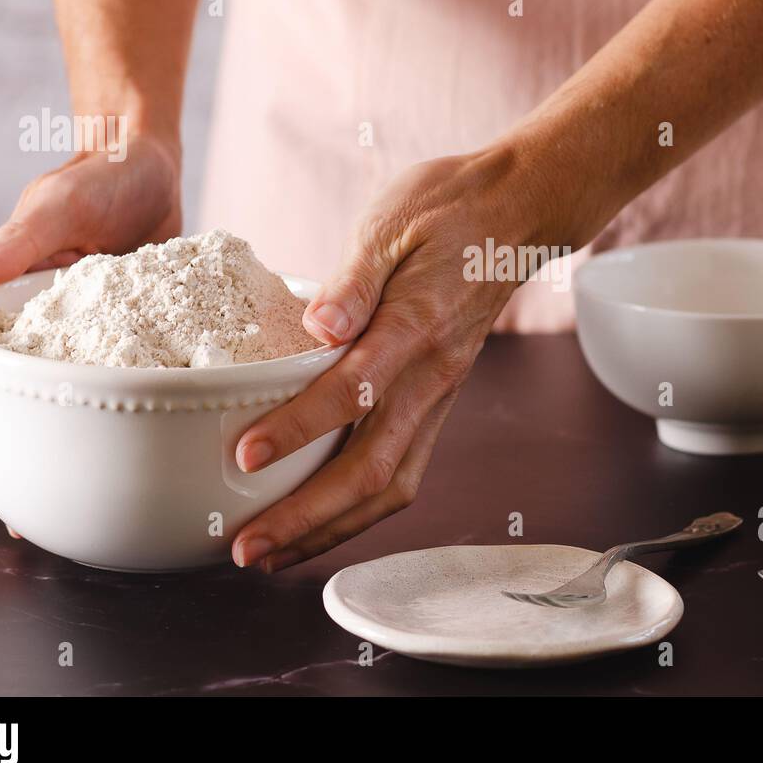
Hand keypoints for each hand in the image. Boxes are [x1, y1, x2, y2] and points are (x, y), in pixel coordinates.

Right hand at [0, 136, 182, 526]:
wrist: (146, 169)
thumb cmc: (95, 179)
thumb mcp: (57, 206)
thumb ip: (16, 239)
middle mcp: (27, 329)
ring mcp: (69, 341)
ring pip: (37, 408)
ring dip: (29, 457)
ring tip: (30, 516)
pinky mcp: (114, 344)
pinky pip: (93, 396)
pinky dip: (86, 433)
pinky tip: (97, 471)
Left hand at [231, 147, 561, 570]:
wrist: (518, 212)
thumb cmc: (449, 209)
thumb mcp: (392, 222)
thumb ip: (355, 280)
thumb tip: (318, 325)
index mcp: (416, 326)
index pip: (353, 391)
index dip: (298, 430)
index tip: (245, 457)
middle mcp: (433, 375)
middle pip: (372, 470)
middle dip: (307, 518)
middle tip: (245, 548)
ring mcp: (441, 394)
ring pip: (392, 486)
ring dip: (331, 529)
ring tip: (272, 554)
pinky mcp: (439, 401)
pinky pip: (403, 472)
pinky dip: (358, 510)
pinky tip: (319, 521)